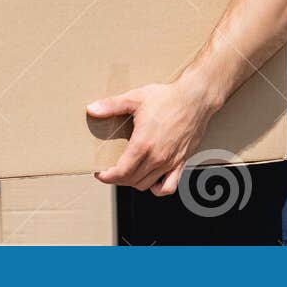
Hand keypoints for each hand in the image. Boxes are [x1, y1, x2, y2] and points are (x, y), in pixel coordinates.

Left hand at [87, 75, 219, 194]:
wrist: (195, 99)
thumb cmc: (166, 98)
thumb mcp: (135, 98)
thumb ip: (111, 105)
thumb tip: (91, 109)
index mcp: (143, 144)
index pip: (121, 173)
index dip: (107, 176)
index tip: (100, 173)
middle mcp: (157, 158)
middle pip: (131, 181)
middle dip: (117, 179)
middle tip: (110, 170)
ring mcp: (170, 162)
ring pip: (146, 185)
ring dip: (133, 182)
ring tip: (126, 172)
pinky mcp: (181, 162)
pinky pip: (169, 187)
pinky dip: (158, 188)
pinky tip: (151, 179)